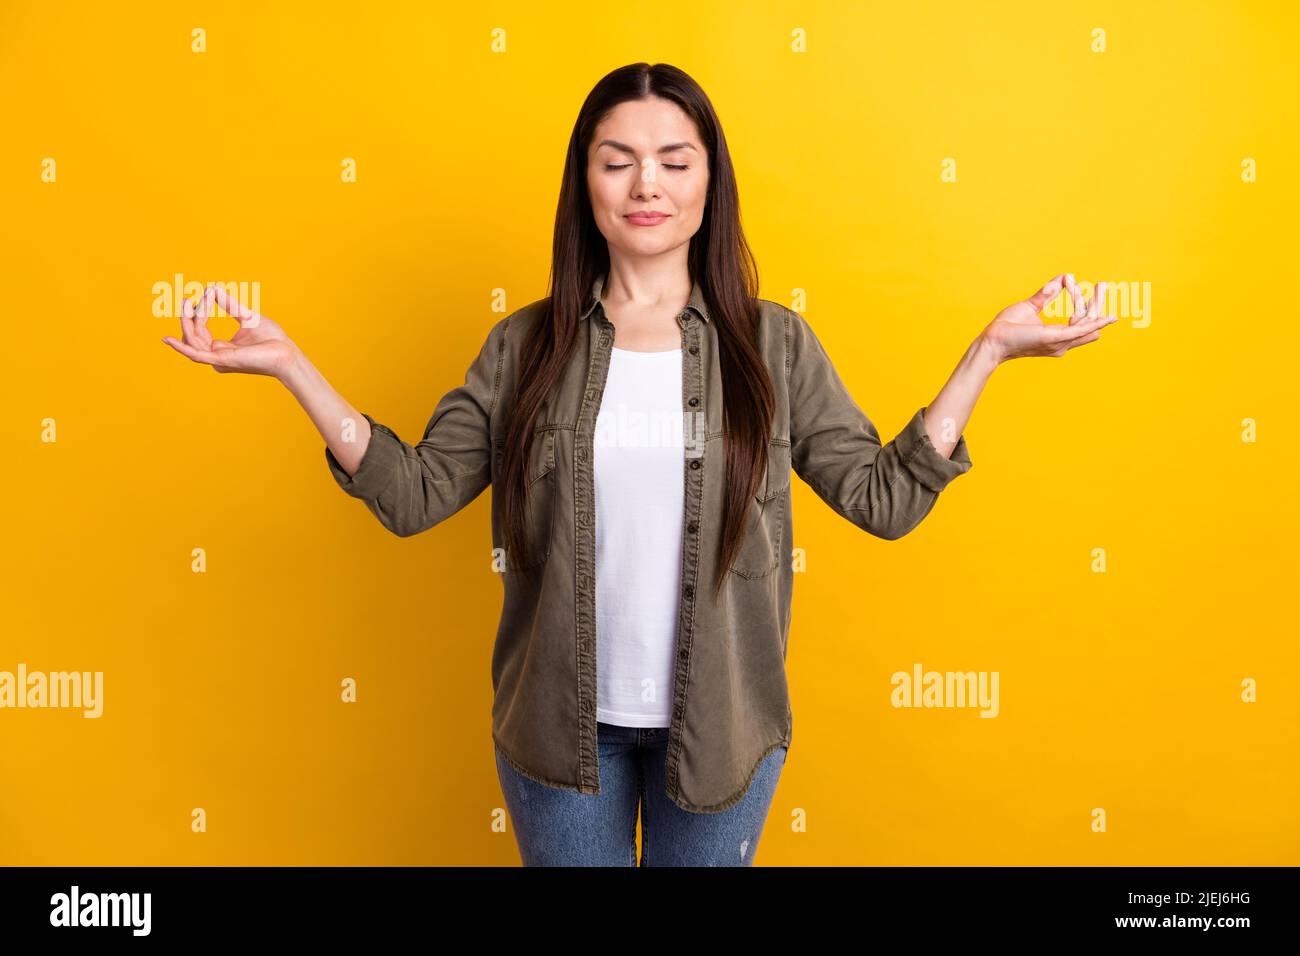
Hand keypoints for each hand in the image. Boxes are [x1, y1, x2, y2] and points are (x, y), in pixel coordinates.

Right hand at [161, 284, 299, 378]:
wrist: (286, 353)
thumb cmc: (272, 339)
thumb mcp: (247, 317)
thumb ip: (229, 305)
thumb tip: (212, 289)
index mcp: (221, 348)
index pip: (200, 330)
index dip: (198, 313)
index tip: (202, 295)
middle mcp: (216, 356)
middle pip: (193, 336)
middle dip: (189, 317)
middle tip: (186, 300)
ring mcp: (218, 360)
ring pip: (193, 342)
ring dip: (188, 322)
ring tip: (187, 303)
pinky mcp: (222, 362)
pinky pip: (196, 355)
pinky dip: (182, 347)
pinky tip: (169, 340)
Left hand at [980, 273, 1117, 364]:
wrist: (993, 339)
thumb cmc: (1007, 327)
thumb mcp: (1030, 307)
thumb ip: (1046, 294)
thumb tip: (1061, 279)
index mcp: (1058, 337)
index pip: (1081, 322)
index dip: (1084, 303)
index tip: (1073, 281)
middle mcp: (1062, 343)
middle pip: (1091, 324)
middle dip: (1098, 304)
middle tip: (1103, 285)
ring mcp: (1060, 342)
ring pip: (1089, 324)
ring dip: (1095, 304)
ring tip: (1101, 286)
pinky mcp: (1055, 338)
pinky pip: (1082, 330)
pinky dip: (1096, 322)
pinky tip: (1107, 316)